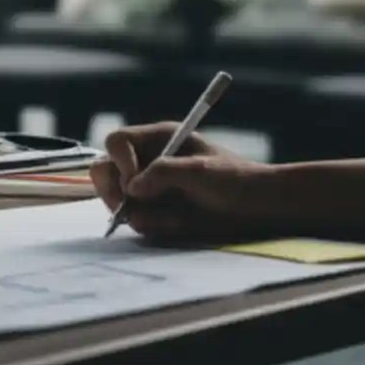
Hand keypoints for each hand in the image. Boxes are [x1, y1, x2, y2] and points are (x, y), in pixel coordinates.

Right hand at [89, 122, 276, 239]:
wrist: (259, 209)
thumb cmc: (235, 180)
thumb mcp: (201, 171)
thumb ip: (163, 173)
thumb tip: (131, 188)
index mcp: (158, 139)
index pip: (117, 142)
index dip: (120, 161)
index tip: (135, 183)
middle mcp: (147, 160)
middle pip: (105, 171)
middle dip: (116, 193)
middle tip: (132, 209)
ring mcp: (149, 188)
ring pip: (117, 200)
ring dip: (139, 213)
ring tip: (172, 219)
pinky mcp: (155, 211)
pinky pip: (135, 220)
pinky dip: (152, 225)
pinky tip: (177, 224)